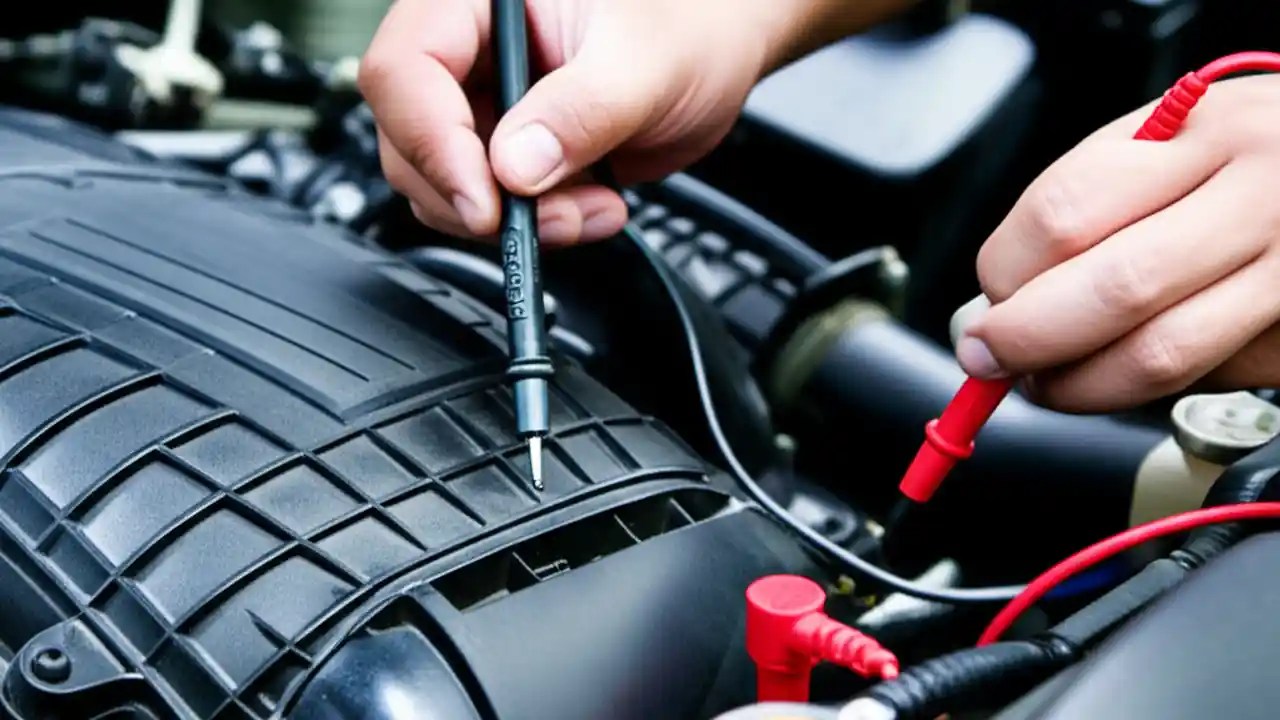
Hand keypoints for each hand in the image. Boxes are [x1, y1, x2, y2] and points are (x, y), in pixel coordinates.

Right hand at [358, 0, 907, 244]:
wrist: (720, 49)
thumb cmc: (691, 22)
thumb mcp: (645, 63)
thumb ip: (582, 110)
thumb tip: (516, 167)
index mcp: (480, 1)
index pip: (406, 69)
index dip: (432, 141)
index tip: (484, 199)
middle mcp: (470, 50)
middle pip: (411, 139)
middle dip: (480, 196)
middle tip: (549, 216)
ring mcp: (486, 105)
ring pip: (448, 186)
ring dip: (517, 221)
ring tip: (593, 207)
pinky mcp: (510, 153)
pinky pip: (492, 207)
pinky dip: (540, 226)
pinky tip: (594, 205)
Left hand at [957, 75, 1279, 412]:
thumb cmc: (1247, 153)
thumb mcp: (1166, 142)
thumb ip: (1081, 211)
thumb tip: (988, 311)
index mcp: (1203, 131)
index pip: (1067, 214)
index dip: (1004, 277)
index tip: (982, 312)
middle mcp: (1260, 195)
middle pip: (1115, 291)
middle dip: (1028, 342)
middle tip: (991, 360)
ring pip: (1161, 356)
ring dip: (1080, 386)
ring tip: (1047, 380)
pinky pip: (1209, 378)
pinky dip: (1153, 385)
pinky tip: (1138, 358)